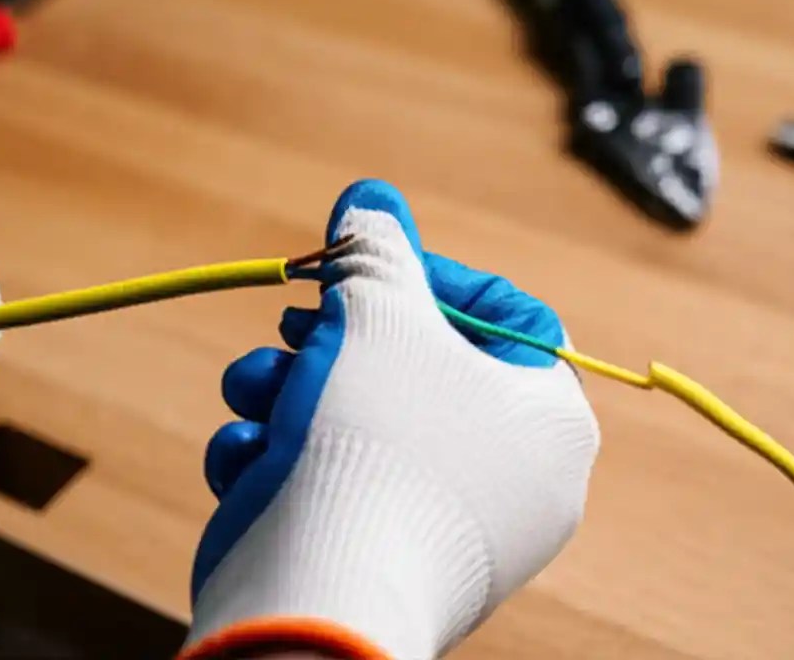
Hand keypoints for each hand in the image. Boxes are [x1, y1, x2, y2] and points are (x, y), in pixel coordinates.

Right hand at [182, 181, 598, 659]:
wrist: (318, 598)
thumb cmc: (378, 441)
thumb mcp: (379, 315)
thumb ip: (376, 251)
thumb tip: (371, 196)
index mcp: (546, 418)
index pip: (506, 317)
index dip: (431, 276)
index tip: (369, 267)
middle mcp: (506, 478)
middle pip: (417, 367)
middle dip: (334, 337)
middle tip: (297, 321)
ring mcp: (438, 525)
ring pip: (357, 421)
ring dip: (287, 391)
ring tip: (254, 389)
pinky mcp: (370, 556)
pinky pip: (329, 481)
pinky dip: (279, 459)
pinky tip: (248, 456)